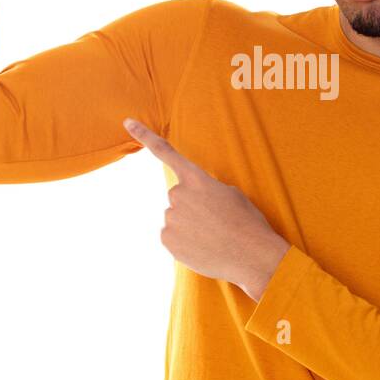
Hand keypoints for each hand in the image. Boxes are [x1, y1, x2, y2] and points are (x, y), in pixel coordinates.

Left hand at [123, 117, 289, 300]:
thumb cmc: (247, 223)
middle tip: (215, 221)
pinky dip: (185, 242)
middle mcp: (178, 195)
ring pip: (176, 218)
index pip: (166, 152)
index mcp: (196, 178)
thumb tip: (196, 202)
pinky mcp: (167, 240)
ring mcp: (170, 218)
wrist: (252, 256)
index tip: (128, 122)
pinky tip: (204, 247)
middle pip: (179, 197)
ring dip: (190, 226)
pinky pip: (173, 237)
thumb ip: (207, 190)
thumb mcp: (232, 195)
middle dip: (192, 206)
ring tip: (213, 236)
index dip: (144, 135)